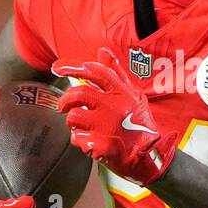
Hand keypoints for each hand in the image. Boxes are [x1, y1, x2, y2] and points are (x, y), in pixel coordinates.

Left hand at [52, 47, 177, 185]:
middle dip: (65, 100)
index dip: (73, 67)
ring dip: (73, 122)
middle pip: (79, 94)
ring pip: (74, 117)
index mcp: (123, 93)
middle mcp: (114, 107)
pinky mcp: (101, 145)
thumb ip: (116, 74)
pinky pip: (77, 139)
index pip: (95, 72)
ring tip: (81, 126)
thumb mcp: (133, 95)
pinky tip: (89, 142)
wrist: (150, 156)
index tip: (57, 67)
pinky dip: (79, 141)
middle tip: (63, 106)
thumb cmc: (140, 124)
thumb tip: (102, 51)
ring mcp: (107, 127)